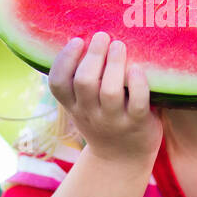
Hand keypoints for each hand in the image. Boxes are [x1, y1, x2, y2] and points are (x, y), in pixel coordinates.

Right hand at [48, 31, 162, 165]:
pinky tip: (138, 69)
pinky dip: (138, 84)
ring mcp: (114, 121)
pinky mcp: (137, 125)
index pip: (58, 84)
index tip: (77, 40)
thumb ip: (82, 81)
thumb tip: (87, 36)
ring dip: (115, 64)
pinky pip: (138, 103)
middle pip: (85, 82)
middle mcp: (90, 114)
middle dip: (93, 55)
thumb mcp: (84, 106)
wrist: (122, 160)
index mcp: (74, 106)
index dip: (64, 60)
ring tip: (119, 45)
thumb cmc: (104, 120)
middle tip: (103, 36)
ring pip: (110, 91)